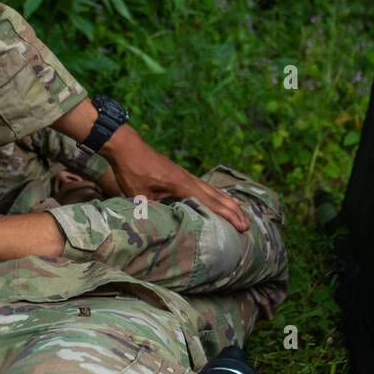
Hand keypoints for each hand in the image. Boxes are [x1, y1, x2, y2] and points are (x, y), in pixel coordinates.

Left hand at [101, 126, 248, 230]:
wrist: (126, 146)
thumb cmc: (132, 170)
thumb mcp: (139, 195)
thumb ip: (153, 211)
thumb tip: (160, 228)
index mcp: (181, 184)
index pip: (209, 203)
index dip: (226, 215)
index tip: (240, 226)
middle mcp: (188, 178)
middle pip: (215, 196)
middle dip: (232, 211)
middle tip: (246, 224)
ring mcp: (184, 174)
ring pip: (211, 189)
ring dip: (226, 201)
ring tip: (240, 211)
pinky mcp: (179, 173)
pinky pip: (202, 185)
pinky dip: (214, 193)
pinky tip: (217, 197)